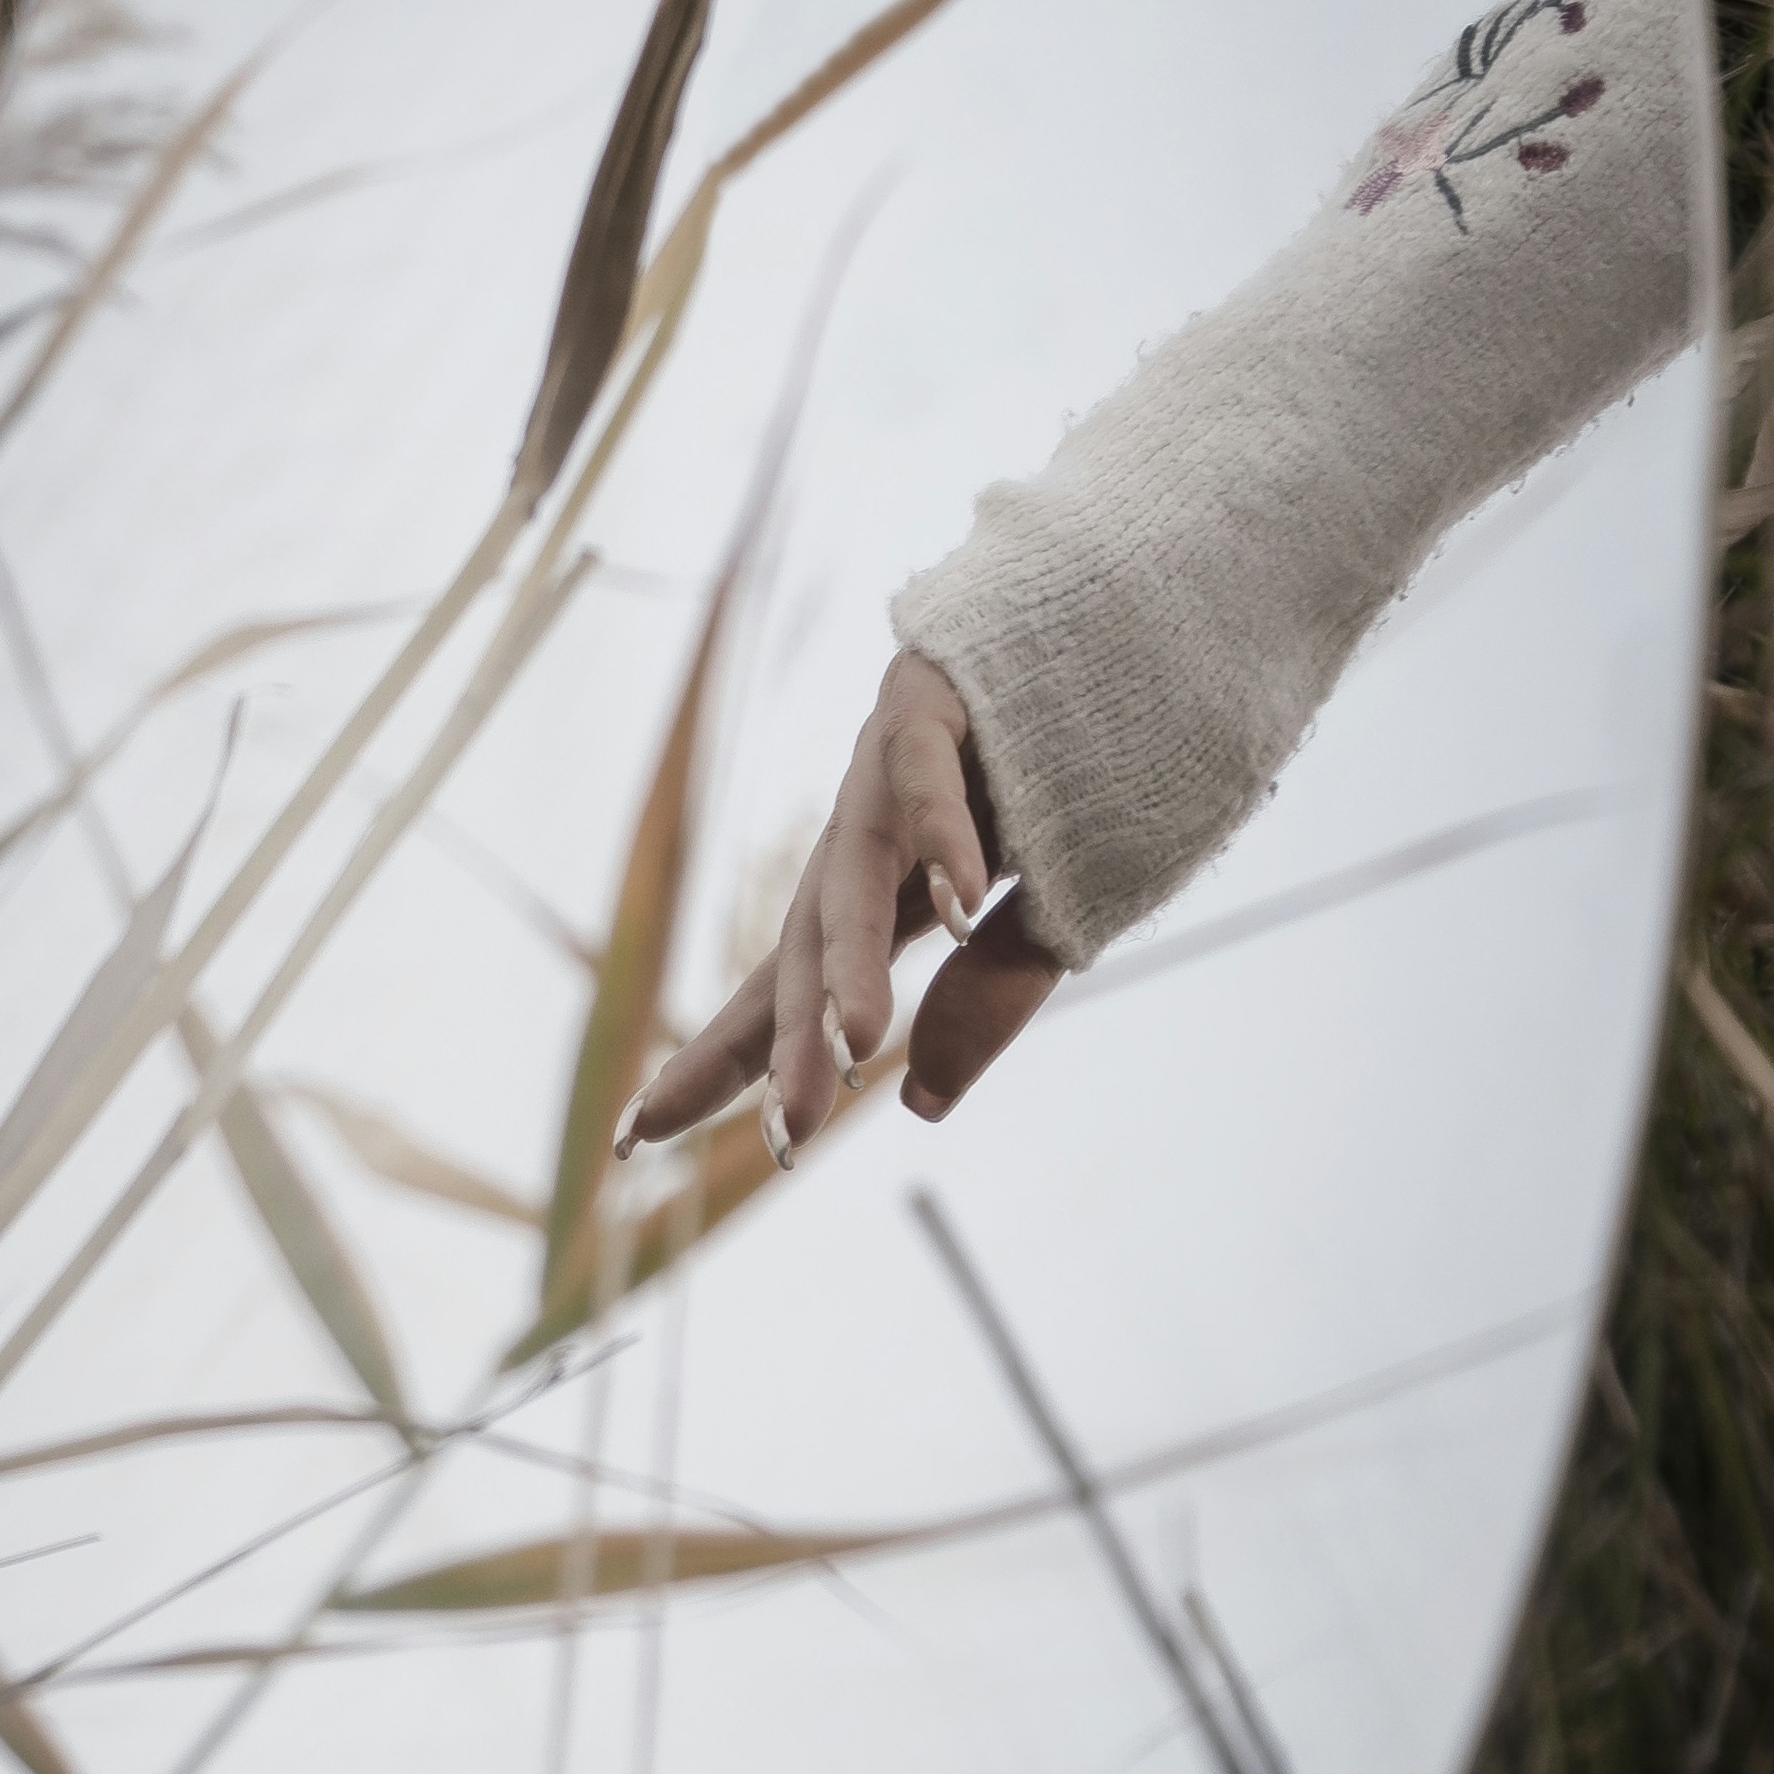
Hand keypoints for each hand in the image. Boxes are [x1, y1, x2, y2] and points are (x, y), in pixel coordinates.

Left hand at [620, 649, 1063, 1159]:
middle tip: (784, 1139)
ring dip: (858, 958)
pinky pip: (934, 773)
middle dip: (785, 1047)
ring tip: (856, 1043)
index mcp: (881, 889)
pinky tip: (965, 902)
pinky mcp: (936, 693)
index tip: (633, 1144)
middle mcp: (862, 830)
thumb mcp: (1060, 918)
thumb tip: (912, 1102)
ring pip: (854, 873)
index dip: (717, 1063)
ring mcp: (889, 761)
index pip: (784, 992)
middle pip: (800, 951)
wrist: (1141, 629)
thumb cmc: (1097, 772)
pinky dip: (950, 831)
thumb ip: (988, 1001)